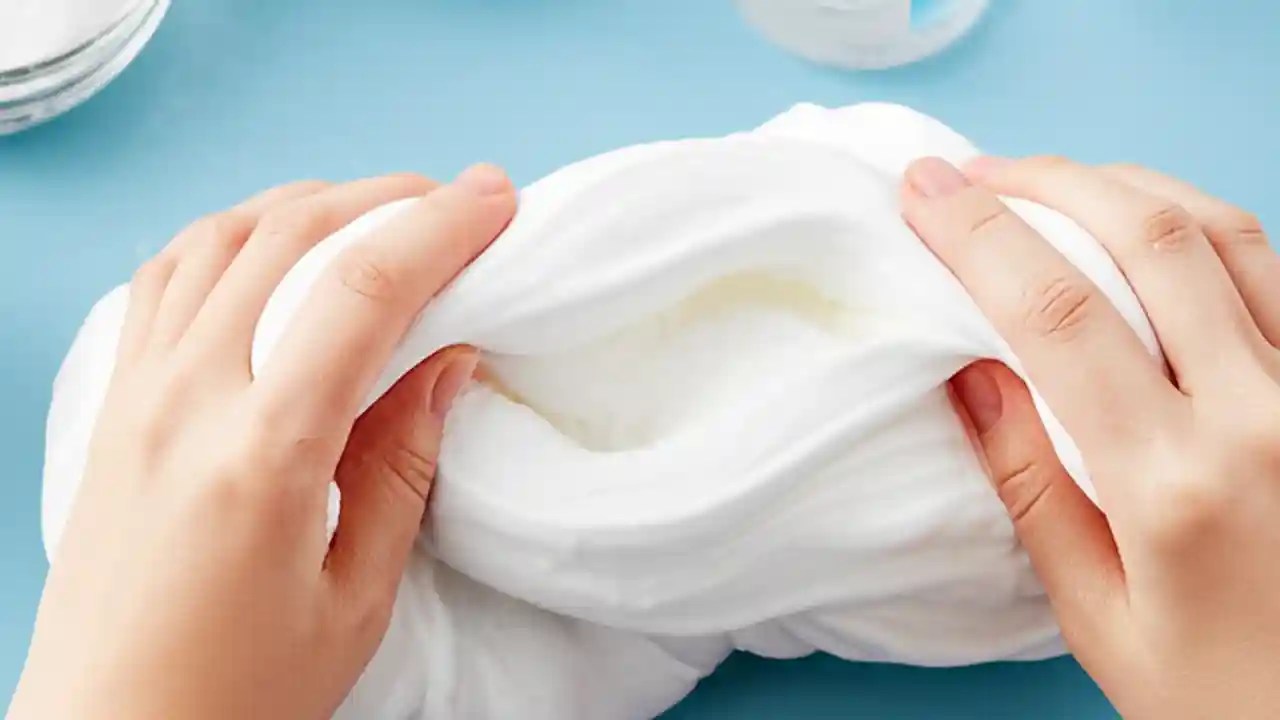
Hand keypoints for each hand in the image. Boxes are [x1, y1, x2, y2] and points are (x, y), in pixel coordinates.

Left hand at [9, 166, 516, 718]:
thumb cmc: (237, 693)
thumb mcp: (353, 599)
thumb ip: (401, 468)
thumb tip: (450, 365)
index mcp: (261, 455)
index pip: (361, 294)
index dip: (440, 231)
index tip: (497, 201)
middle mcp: (185, 402)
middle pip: (293, 237)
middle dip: (391, 200)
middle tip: (459, 198)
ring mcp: (138, 395)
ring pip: (223, 237)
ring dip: (313, 204)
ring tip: (380, 212)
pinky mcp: (114, 406)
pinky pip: (166, 276)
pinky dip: (234, 234)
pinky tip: (276, 245)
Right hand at [902, 155, 1279, 718]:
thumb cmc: (1223, 692)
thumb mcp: (1099, 616)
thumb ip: (1033, 486)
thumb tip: (969, 373)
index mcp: (1174, 482)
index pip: (1057, 314)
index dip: (978, 235)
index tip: (923, 190)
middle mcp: (1261, 415)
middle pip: (1147, 240)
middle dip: (1046, 183)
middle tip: (975, 172)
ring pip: (1225, 233)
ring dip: (1126, 185)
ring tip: (1051, 183)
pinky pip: (1274, 269)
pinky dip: (1202, 223)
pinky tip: (1149, 224)